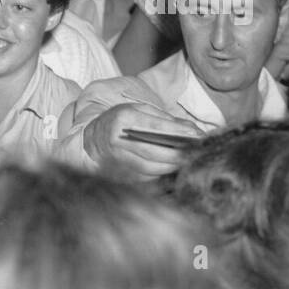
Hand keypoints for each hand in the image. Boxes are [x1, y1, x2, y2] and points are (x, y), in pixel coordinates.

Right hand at [82, 103, 204, 177]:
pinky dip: (161, 174)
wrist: (91, 140)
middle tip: (196, 153)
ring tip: (187, 161)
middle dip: (178, 154)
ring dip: (172, 166)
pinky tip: (171, 168)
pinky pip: (146, 177)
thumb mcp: (139, 111)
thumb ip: (165, 119)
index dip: (177, 132)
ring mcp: (117, 159)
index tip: (197, 135)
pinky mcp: (119, 173)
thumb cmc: (120, 123)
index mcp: (123, 118)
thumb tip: (192, 130)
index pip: (155, 126)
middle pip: (155, 151)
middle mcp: (118, 140)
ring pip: (151, 168)